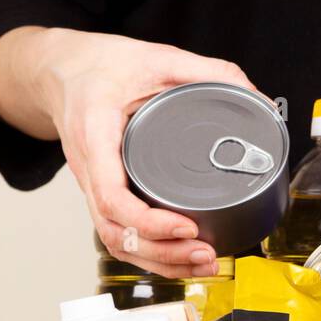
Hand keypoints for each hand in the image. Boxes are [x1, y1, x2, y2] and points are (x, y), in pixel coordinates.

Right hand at [0, 28, 256, 276]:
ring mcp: (92, 188)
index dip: (148, 222)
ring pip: (116, 242)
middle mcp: (88, 169)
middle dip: (162, 253)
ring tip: (203, 263)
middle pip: (115, 232)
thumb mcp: (156, 58)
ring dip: (158, 261)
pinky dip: (150, 255)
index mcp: (95, 135)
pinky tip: (181, 260)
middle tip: (205, 253)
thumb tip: (258, 97)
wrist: (62, 71)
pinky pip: (120, 235)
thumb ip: (208, 72)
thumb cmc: (101, 66)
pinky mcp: (103, 195)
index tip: (186, 226)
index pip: (112, 197)